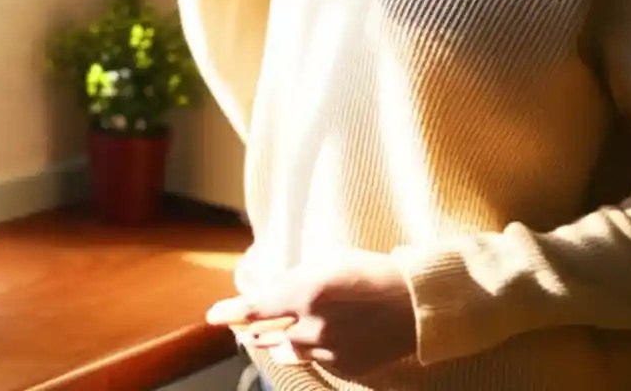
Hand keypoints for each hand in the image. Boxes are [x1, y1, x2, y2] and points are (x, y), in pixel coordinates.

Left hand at [205, 250, 416, 376]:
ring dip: (272, 343)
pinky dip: (306, 351)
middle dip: (249, 330)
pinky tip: (306, 344)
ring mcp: (329, 351)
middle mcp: (313, 326)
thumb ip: (295, 278)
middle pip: (264, 335)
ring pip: (285, 352)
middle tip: (240, 326)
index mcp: (305, 293)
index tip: (212, 316)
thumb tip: (270, 289)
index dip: (229, 313)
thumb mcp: (329, 262)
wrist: (418, 304)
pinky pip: (314, 361)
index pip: (254, 309)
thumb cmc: (372, 272)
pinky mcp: (345, 367)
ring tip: (263, 338)